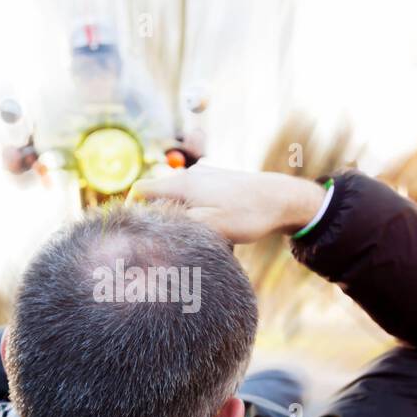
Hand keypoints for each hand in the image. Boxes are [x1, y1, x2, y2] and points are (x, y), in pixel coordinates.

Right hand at [129, 165, 326, 243]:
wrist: (283, 198)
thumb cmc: (247, 214)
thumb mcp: (209, 226)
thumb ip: (177, 226)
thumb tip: (149, 232)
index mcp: (182, 184)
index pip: (140, 191)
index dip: (132, 211)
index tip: (139, 233)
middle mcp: (189, 175)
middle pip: (158, 196)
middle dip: (158, 218)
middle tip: (170, 241)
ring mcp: (204, 176)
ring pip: (178, 198)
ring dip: (181, 217)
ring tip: (198, 236)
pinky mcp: (217, 181)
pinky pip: (196, 197)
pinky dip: (197, 212)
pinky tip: (215, 228)